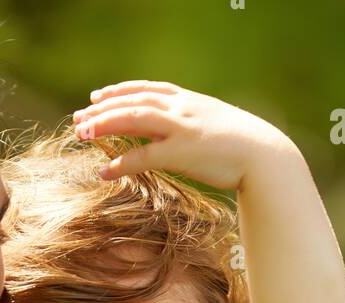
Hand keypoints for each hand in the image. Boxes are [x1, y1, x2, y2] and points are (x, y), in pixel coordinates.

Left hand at [72, 79, 296, 189]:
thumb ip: (196, 126)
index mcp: (190, 101)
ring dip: (105, 125)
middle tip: (78, 118)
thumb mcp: (217, 127)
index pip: (148, 89)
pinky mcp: (182, 153)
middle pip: (134, 101)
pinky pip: (144, 156)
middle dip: (103, 108)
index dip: (121, 91)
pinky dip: (122, 163)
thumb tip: (186, 137)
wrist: (265, 155)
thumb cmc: (245, 148)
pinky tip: (105, 171)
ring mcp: (182, 128)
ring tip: (83, 135)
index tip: (98, 96)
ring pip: (134, 119)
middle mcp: (182, 109)